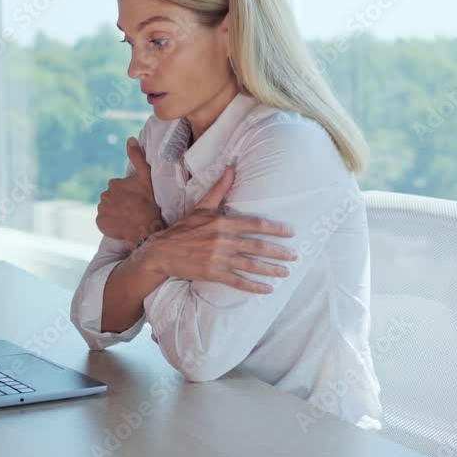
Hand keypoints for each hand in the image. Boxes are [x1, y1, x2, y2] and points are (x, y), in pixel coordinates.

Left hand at [96, 137, 165, 246]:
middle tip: (132, 209)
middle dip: (119, 202)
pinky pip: (103, 221)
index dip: (127, 194)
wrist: (147, 227)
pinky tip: (121, 224)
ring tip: (127, 217)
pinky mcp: (100, 223)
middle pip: (111, 198)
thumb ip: (137, 157)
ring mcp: (101, 210)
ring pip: (107, 209)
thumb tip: (130, 139)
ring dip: (114, 212)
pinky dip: (110, 223)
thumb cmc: (148, 202)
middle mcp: (104, 195)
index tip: (135, 199)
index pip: (117, 188)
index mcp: (113, 183)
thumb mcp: (145, 177)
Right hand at [137, 165, 296, 293]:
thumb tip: (231, 167)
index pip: (255, 225)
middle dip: (279, 252)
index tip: (290, 233)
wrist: (161, 252)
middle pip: (257, 247)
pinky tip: (267, 289)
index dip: (275, 229)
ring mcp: (218, 259)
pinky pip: (238, 282)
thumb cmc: (183, 229)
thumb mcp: (201, 207)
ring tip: (286, 272)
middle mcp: (222, 241)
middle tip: (295, 256)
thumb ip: (219, 189)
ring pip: (250, 265)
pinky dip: (254, 287)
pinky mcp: (213, 274)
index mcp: (222, 223)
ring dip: (271, 270)